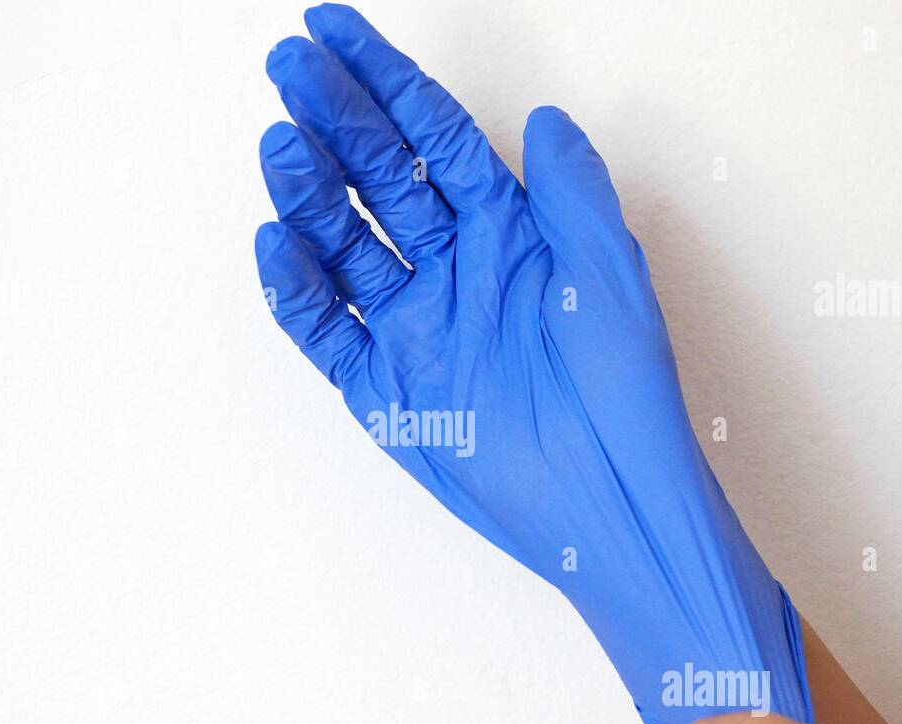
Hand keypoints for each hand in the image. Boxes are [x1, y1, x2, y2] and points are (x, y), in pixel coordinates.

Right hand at [254, 4, 810, 723]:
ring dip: (309, 195)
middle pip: (378, 178)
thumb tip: (546, 118)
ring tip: (281, 146)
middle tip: (290, 70)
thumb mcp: (609, 275)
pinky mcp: (383, 388)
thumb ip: (570, 192)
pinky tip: (278, 244)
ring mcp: (413, 326)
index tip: (333, 32)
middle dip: (333, 119)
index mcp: (507, 233)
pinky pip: (324, 331)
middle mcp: (452, 270)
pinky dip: (296, 291)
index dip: (384, 80)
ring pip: (343, 245)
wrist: (607, 500)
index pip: (433, 136)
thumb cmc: (624, 392)